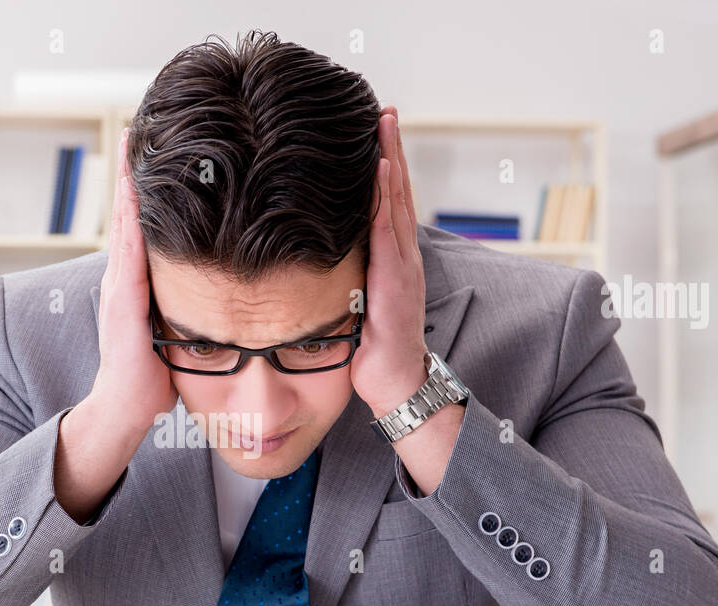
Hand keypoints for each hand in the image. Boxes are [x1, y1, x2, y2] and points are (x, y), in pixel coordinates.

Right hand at [89, 127, 177, 429]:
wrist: (125, 408)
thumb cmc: (150, 377)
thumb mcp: (173, 331)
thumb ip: (185, 307)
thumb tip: (213, 294)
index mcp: (136, 283)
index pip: (141, 226)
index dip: (146, 189)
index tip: (154, 154)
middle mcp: (123, 278)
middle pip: (128, 213)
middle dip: (134, 171)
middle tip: (138, 128)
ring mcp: (119, 287)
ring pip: (125, 224)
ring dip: (130, 185)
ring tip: (135, 146)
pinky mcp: (123, 300)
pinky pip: (127, 251)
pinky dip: (131, 219)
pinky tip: (137, 194)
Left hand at [351, 106, 430, 418]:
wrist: (396, 383)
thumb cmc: (373, 349)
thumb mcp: (355, 303)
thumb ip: (344, 276)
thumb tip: (315, 257)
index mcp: (392, 260)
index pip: (387, 204)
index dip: (384, 167)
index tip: (375, 132)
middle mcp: (402, 256)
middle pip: (396, 193)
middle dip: (391, 150)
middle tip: (384, 111)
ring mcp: (403, 266)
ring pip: (396, 205)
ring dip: (391, 163)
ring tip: (385, 126)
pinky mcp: (397, 280)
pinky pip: (390, 232)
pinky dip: (387, 200)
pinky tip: (382, 172)